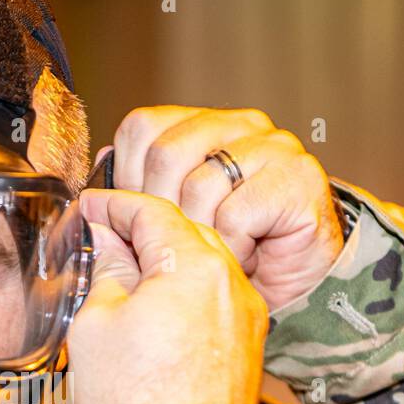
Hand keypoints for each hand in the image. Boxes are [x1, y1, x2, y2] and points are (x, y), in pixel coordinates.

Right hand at [68, 188, 266, 403]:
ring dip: (170, 260)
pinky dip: (188, 291)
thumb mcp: (98, 324)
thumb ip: (107, 273)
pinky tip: (159, 309)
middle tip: (106, 236)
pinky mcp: (247, 347)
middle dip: (145, 228)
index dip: (114, 204)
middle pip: (186, 231)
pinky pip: (217, 299)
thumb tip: (110, 248)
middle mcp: (231, 284)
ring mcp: (246, 317)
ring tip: (130, 274)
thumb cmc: (140, 402)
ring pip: (206, 265)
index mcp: (194, 267)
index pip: (152, 211)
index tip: (92, 206)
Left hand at [107, 106, 342, 310]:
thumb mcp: (177, 216)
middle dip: (160, 211)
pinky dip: (232, 246)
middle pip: (166, 154)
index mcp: (206, 124)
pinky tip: (244, 255)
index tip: (133, 216)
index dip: (126, 176)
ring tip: (217, 250)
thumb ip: (142, 185)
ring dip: (200, 235)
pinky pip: (236, 214)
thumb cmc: (235, 248)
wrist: (300, 280)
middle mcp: (242, 124)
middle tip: (175, 243)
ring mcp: (274, 146)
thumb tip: (103, 162)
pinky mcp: (297, 178)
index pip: (142, 127)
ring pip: (199, 187)